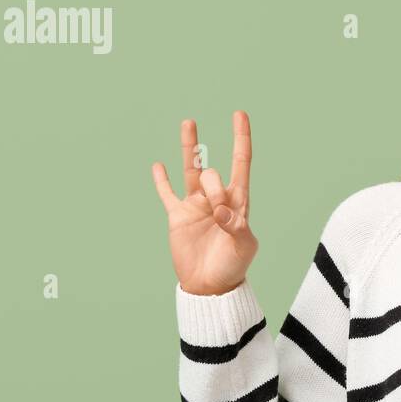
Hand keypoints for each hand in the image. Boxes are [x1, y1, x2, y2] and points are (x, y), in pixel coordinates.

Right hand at [152, 111, 258, 296]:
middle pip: (212, 174)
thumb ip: (235, 226)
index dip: (241, 139)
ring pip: (191, 170)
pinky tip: (157, 166)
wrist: (210, 287)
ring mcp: (195, 206)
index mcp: (237, 202)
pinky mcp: (177, 217)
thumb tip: (220, 208)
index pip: (241, 163)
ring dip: (190, 147)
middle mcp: (216, 198)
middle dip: (212, 185)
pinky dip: (161, 180)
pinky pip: (167, 194)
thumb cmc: (232, 267)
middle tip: (215, 209)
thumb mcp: (243, 248)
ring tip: (189, 122)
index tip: (239, 114)